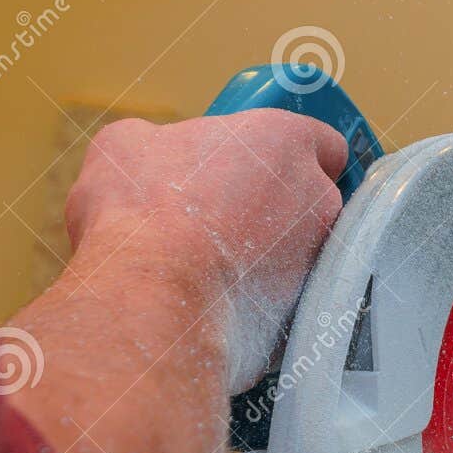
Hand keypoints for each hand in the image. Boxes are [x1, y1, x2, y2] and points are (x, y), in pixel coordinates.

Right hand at [65, 110, 348, 392]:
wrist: (154, 295)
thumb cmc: (143, 207)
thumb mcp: (127, 145)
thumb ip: (160, 143)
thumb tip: (153, 158)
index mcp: (286, 141)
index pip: (325, 145)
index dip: (294, 158)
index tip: (264, 169)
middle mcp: (317, 198)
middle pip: (313, 200)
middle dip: (280, 209)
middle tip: (227, 218)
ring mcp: (315, 259)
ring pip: (302, 253)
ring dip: (269, 257)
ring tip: (216, 266)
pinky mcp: (301, 312)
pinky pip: (285, 300)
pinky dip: (259, 300)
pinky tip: (218, 300)